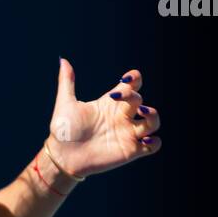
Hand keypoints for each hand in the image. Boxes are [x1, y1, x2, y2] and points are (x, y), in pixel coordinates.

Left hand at [46, 58, 161, 177]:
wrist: (62, 157)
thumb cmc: (63, 131)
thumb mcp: (65, 104)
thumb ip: (66, 82)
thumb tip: (62, 60)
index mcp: (109, 103)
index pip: (131, 85)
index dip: (134, 78)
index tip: (126, 79)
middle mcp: (121, 117)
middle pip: (140, 100)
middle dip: (133, 96)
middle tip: (117, 98)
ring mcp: (127, 133)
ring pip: (153, 120)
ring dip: (152, 115)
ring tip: (141, 113)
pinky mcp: (131, 151)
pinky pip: (154, 146)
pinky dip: (156, 141)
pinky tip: (145, 139)